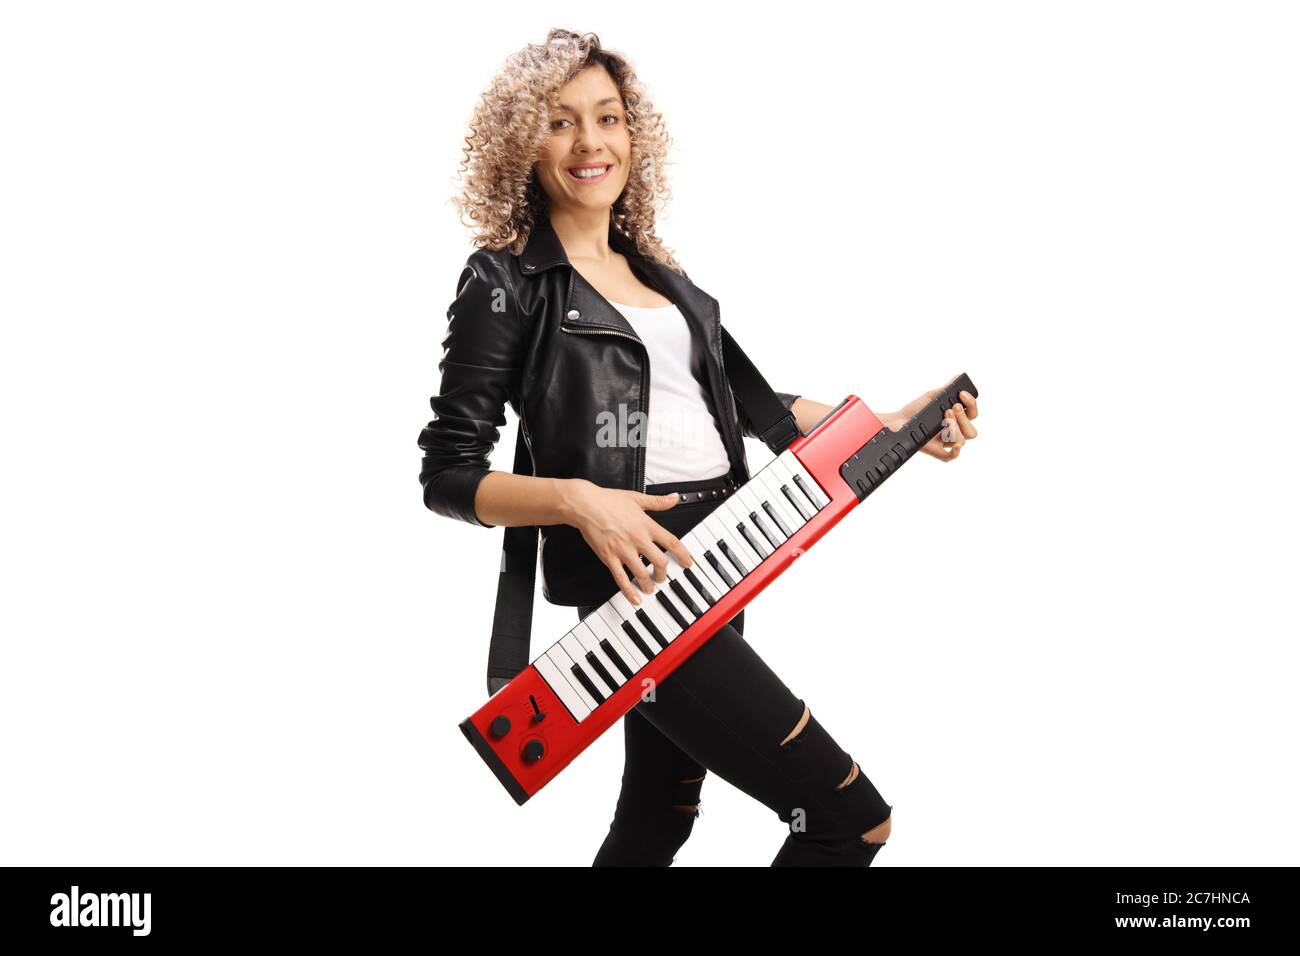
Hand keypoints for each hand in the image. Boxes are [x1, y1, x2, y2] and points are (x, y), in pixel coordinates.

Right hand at [562, 480, 694, 605]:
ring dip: (649, 584)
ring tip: (650, 588)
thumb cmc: (608, 500)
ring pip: (642, 574)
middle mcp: (637, 539)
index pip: (671, 542)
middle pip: (660, 562)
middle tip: (662, 577)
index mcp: (646, 525)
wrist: (586, 505)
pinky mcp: (609, 558)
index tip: (687, 562)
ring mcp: (623, 550)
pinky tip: (635, 598)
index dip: (683, 555)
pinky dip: (629, 591)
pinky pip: (621, 579)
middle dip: (664, 574)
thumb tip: (674, 498)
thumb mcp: (637, 498)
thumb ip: (658, 502)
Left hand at [891, 387, 978, 460]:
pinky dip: (955, 452)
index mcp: (955, 419)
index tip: (962, 394)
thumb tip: (958, 377)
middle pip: (971, 431)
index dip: (971, 404)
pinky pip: (950, 457)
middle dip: (964, 417)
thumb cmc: (914, 411)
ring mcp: (944, 442)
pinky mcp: (935, 451)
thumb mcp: (931, 397)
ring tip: (943, 417)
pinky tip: (954, 445)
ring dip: (955, 427)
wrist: (897, 421)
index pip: (972, 414)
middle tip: (950, 408)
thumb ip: (947, 389)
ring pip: (962, 440)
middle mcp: (952, 432)